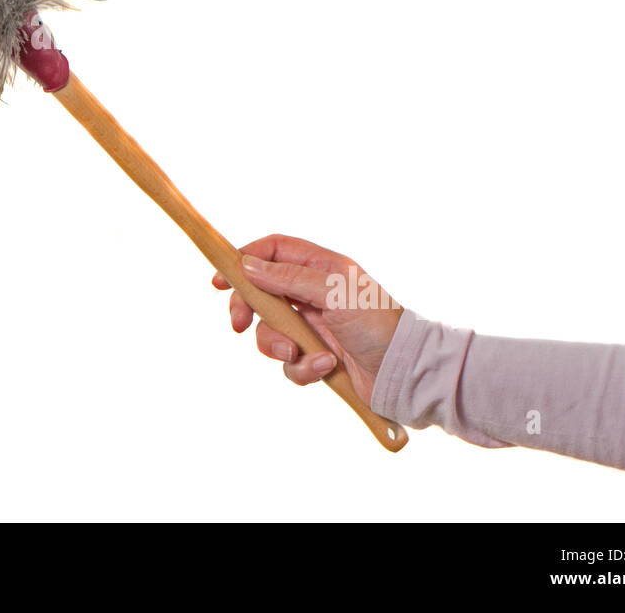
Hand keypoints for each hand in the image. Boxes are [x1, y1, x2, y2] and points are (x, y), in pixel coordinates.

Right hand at [212, 234, 403, 404]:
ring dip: (279, 346)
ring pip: (270, 332)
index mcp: (319, 267)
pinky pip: (290, 362)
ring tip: (302, 353)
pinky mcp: (316, 356)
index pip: (272, 252)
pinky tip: (327, 366)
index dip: (243, 261)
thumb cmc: (378, 323)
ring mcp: (313, 326)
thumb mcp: (333, 291)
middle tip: (237, 324)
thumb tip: (248, 266)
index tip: (220, 281)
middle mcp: (312, 294)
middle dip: (247, 310)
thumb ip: (289, 278)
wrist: (405, 372)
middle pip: (260, 293)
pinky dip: (303, 368)